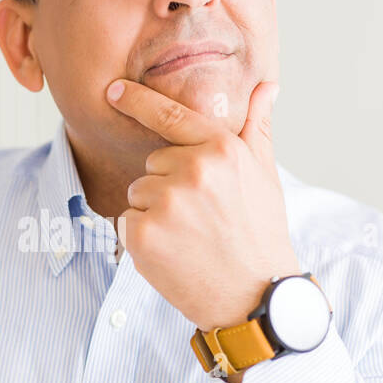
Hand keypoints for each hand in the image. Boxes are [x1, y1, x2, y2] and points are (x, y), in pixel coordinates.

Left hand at [106, 78, 298, 332]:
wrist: (254, 296)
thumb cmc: (260, 234)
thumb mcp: (265, 176)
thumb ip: (257, 128)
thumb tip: (268, 86)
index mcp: (221, 149)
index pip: (171, 115)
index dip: (138, 101)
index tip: (113, 89)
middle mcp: (193, 170)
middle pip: (152, 164)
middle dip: (168, 186)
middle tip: (201, 217)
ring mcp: (166, 202)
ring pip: (138, 193)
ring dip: (155, 213)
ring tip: (190, 236)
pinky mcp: (143, 233)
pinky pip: (128, 220)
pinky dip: (143, 237)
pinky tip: (174, 252)